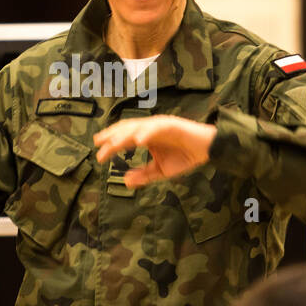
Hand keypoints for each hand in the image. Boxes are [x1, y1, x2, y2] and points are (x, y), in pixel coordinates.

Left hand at [93, 115, 216, 186]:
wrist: (208, 150)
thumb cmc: (185, 157)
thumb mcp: (160, 171)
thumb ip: (144, 175)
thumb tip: (125, 181)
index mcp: (146, 136)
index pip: (124, 138)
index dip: (110, 144)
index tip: (98, 154)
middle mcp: (150, 128)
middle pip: (126, 129)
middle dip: (112, 136)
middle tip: (98, 143)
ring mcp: (160, 124)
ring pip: (138, 127)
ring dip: (124, 134)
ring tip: (113, 143)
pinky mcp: (172, 124)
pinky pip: (157, 128)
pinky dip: (147, 133)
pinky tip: (137, 140)